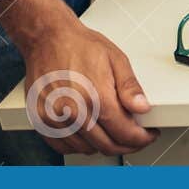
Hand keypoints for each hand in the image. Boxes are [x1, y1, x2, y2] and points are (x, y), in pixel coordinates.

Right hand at [0, 0, 157, 155]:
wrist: (48, 39)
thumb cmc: (80, 46)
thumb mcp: (116, 59)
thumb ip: (130, 87)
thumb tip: (143, 107)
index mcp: (95, 96)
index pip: (124, 132)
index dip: (141, 138)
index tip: (147, 135)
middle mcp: (73, 112)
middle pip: (107, 146)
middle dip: (127, 145)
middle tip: (136, 137)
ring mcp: (54, 119)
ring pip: (86, 150)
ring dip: (104, 146)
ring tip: (114, 132)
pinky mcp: (41, 122)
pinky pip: (64, 147)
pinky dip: (81, 145)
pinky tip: (91, 134)